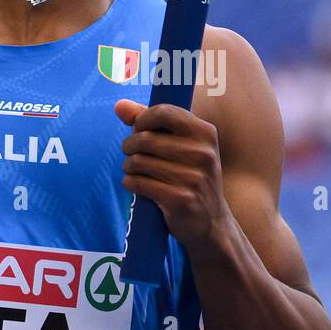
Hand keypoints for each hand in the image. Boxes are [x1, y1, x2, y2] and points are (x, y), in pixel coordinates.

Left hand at [115, 100, 230, 250]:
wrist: (211, 224)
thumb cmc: (191, 178)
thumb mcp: (182, 147)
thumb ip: (151, 122)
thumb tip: (119, 106)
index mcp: (206, 133)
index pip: (164, 112)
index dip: (143, 119)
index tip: (139, 130)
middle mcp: (203, 153)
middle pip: (146, 138)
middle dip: (130, 146)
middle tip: (130, 154)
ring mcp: (193, 177)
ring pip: (139, 161)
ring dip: (128, 166)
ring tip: (133, 170)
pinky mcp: (180, 199)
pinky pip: (139, 183)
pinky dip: (130, 183)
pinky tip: (134, 184)